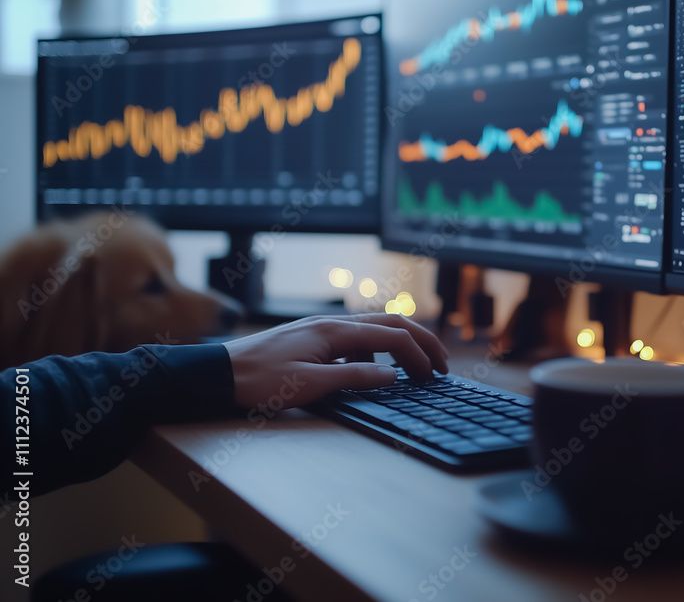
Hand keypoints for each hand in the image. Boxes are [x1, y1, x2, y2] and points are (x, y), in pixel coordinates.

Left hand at [222, 314, 448, 408]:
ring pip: (374, 327)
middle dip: (421, 341)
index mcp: (335, 332)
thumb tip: (392, 377)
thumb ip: (354, 378)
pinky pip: (356, 336)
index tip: (434, 377)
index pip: (392, 337)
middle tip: (441, 364)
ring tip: (418, 365)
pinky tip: (376, 368)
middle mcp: (332, 323)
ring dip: (402, 342)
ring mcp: (322, 328)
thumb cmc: (259, 381)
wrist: (218, 372)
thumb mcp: (310, 385)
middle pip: (390, 323)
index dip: (418, 356)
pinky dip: (378, 348)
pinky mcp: (312, 337)